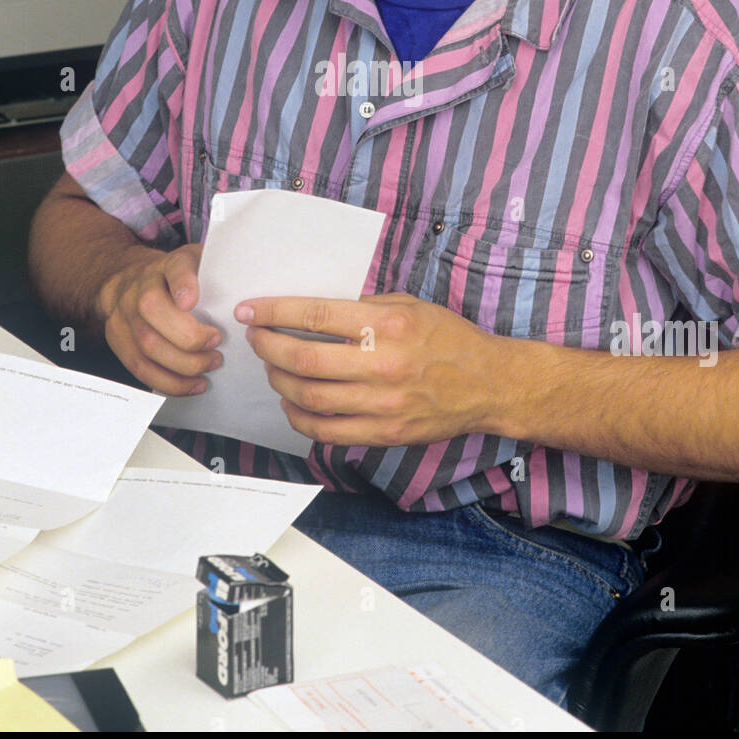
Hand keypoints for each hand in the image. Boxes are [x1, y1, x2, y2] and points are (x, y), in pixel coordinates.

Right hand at [97, 243, 222, 394]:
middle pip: (153, 310)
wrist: (128, 281)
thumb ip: (219, 273)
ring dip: (183, 364)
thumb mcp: (197, 263)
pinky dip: (169, 382)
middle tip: (217, 346)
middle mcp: (140, 288)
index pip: (174, 268)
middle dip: (189, 337)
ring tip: (209, 366)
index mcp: (167, 265)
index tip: (192, 301)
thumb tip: (254, 292)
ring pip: (147, 345)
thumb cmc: (175, 278)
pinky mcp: (119, 341)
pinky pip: (140, 368)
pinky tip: (192, 384)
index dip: (182, 283)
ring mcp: (125, 315)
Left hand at [235, 291, 512, 445]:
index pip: (316, 314)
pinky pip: (327, 431)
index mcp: (388, 324)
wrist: (488, 384)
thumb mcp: (409, 306)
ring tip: (273, 368)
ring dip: (280, 381)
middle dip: (268, 347)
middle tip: (255, 338)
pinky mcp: (384, 432)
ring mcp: (383, 403)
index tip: (250, 310)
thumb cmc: (447, 338)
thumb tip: (312, 309)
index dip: (274, 311)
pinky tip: (292, 403)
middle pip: (304, 358)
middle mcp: (383, 364)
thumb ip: (363, 307)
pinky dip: (299, 418)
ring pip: (309, 397)